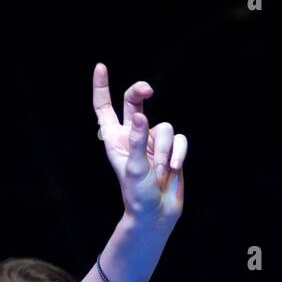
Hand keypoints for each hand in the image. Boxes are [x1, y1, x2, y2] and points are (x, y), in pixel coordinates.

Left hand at [92, 63, 186, 229]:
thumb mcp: (134, 167)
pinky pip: (179, 139)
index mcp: (115, 139)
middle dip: (140, 92)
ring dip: (165, 150)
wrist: (157, 214)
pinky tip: (173, 169)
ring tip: (161, 171)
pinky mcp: (172, 150)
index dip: (102, 87)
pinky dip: (179, 153)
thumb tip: (141, 115)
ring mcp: (153, 142)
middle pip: (135, 103)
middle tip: (148, 89)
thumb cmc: (138, 194)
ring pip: (163, 126)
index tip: (101, 67)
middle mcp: (133, 136)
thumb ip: (138, 140)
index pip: (104, 108)